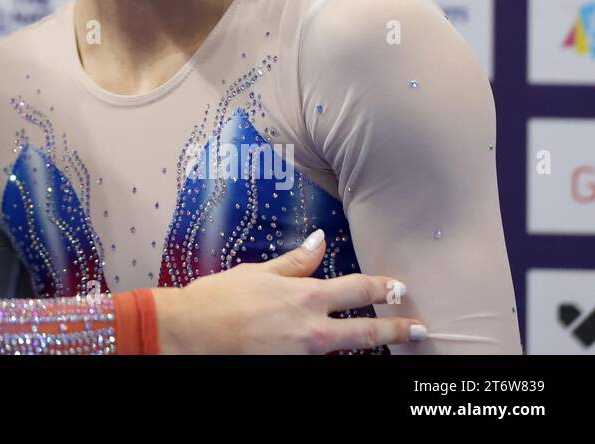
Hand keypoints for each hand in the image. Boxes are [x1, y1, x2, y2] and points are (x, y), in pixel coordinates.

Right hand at [150, 229, 425, 352]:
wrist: (190, 333)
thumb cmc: (217, 299)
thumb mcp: (257, 272)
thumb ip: (294, 262)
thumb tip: (319, 242)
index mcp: (305, 296)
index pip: (358, 290)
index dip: (384, 289)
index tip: (400, 289)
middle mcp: (311, 329)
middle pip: (368, 332)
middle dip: (398, 330)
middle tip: (420, 330)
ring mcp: (304, 354)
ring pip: (345, 351)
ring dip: (363, 345)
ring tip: (383, 341)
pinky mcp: (291, 367)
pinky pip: (319, 360)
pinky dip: (330, 354)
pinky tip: (335, 349)